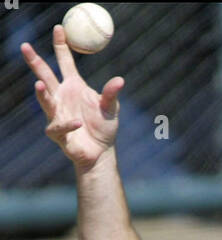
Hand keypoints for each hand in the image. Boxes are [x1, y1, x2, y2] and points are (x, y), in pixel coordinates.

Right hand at [20, 24, 122, 169]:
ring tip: (38, 84)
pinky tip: (78, 122)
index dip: (61, 45)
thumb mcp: (111, 109)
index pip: (64, 62)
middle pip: (45, 75)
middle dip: (35, 61)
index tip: (59, 28)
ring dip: (42, 93)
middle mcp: (61, 97)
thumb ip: (111, 94)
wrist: (101, 152)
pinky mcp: (58, 133)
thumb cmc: (104, 127)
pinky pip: (59, 127)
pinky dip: (68, 124)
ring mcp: (57, 114)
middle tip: (25, 47)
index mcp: (73, 86)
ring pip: (45, 100)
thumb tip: (120, 80)